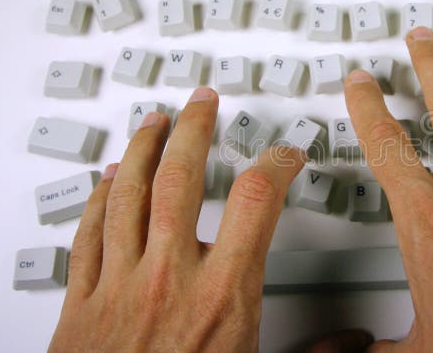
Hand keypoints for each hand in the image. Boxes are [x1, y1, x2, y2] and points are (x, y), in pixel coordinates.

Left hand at [49, 88, 325, 351]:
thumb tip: (352, 346)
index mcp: (222, 295)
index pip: (255, 199)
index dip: (275, 163)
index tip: (284, 153)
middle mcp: (169, 279)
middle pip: (178, 179)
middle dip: (193, 131)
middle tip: (201, 104)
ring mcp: (120, 286)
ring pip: (125, 195)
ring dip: (139, 151)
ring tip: (150, 123)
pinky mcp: (81, 304)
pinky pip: (87, 235)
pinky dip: (95, 201)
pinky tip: (102, 183)